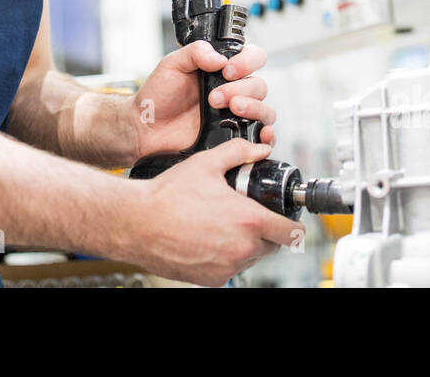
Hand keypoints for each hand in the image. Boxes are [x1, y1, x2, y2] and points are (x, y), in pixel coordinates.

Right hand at [123, 138, 303, 286]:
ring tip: (223, 224)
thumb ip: (239, 152)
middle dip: (266, 231)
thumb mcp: (206, 164)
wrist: (136, 223)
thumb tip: (259, 149)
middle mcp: (241, 248)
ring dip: (245, 244)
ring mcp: (226, 267)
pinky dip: (226, 256)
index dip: (292, 224)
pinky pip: (230, 268)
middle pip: (272, 245)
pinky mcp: (211, 279)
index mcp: (247, 220)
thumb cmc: (167, 196)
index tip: (287, 219)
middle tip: (248, 215)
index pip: (291, 232)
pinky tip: (209, 238)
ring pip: (251, 257)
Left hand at [128, 40, 275, 160]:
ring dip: (253, 108)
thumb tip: (220, 58)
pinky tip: (259, 133)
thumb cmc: (158, 95)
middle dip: (240, 89)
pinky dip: (267, 136)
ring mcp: (236, 114)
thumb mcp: (172, 64)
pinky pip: (262, 137)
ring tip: (231, 109)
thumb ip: (195, 52)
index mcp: (223, 69)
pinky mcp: (234, 136)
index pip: (253, 57)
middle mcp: (234, 90)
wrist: (146, 127)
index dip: (247, 62)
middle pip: (259, 85)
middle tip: (215, 97)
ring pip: (265, 109)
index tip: (228, 70)